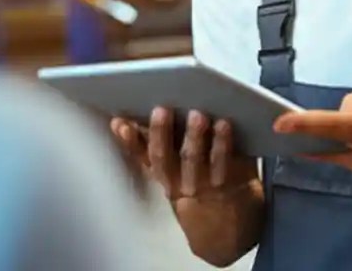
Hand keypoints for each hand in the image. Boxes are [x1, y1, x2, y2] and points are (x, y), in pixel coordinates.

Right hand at [110, 108, 261, 265]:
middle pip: (165, 158)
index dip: (131, 142)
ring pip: (193, 160)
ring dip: (193, 137)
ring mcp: (205, 187)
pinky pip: (225, 163)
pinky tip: (224, 125)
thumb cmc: (205, 204)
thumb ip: (167, 158)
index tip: (120, 122)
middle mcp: (182, 186)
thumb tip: (149, 122)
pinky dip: (223, 144)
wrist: (231, 240)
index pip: (145, 159)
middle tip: (161, 110)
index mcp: (168, 182)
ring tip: (196, 115)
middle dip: (160, 133)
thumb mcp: (180, 186)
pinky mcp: (231, 185)